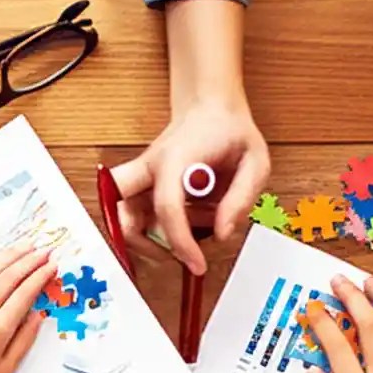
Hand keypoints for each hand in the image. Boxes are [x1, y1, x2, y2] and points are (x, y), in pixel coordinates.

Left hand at [0, 241, 54, 372]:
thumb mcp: (6, 370)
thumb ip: (24, 339)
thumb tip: (38, 313)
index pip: (24, 294)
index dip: (40, 276)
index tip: (52, 265)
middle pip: (7, 277)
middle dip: (28, 261)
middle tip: (43, 250)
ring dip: (6, 256)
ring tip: (23, 246)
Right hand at [111, 98, 268, 274]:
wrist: (210, 108)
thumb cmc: (229, 130)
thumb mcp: (254, 161)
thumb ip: (241, 198)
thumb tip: (222, 234)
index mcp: (174, 158)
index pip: (167, 207)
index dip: (179, 241)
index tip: (196, 263)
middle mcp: (149, 167)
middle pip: (118, 209)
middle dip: (136, 241)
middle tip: (167, 255)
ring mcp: (143, 177)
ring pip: (124, 217)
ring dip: (151, 237)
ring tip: (191, 231)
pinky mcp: (145, 186)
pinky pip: (139, 217)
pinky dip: (160, 229)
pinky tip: (191, 221)